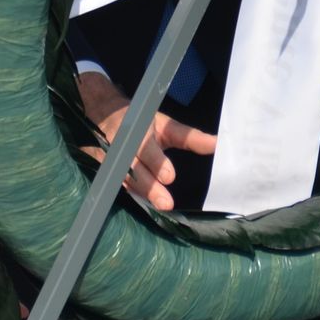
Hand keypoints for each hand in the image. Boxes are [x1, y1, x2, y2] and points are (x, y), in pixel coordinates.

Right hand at [76, 70, 215, 211]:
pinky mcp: (102, 169)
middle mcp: (122, 144)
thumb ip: (189, 137)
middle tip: (166, 203)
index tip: (170, 177)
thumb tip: (217, 144)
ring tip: (159, 206)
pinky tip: (145, 204)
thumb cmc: (142, 121)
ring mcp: (109, 158)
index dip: (156, 162)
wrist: (103, 113)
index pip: (146, 147)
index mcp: (138, 129)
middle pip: (134, 168)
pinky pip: (116, 184)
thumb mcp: (166, 125)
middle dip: (149, 186)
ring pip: (123, 178)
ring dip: (140, 193)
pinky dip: (131, 193)